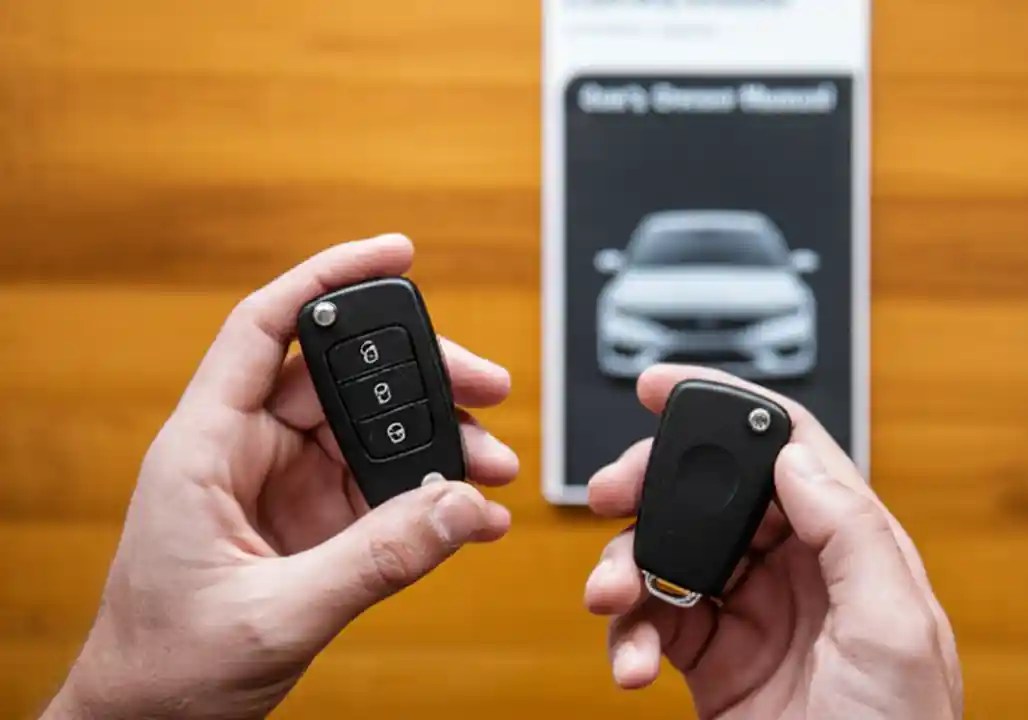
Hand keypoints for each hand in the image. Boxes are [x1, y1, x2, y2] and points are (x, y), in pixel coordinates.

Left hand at [42, 234, 519, 719]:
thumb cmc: (167, 668)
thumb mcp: (277, 613)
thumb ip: (378, 559)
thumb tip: (463, 507)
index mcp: (206, 448)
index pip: (266, 328)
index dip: (328, 279)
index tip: (394, 254)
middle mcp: (245, 453)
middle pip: (341, 378)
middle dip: (421, 376)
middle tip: (488, 386)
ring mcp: (280, 487)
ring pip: (370, 432)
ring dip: (436, 441)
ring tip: (492, 464)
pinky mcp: (310, 523)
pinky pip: (379, 489)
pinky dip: (428, 495)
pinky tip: (469, 511)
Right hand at [584, 365, 961, 719]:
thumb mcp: (897, 629)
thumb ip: (850, 530)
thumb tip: (793, 452)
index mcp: (849, 542)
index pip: (784, 447)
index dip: (724, 405)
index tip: (661, 387)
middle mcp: (796, 569)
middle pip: (708, 494)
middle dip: (649, 487)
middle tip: (606, 494)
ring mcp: (750, 615)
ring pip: (667, 557)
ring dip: (624, 568)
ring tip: (608, 596)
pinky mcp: (713, 664)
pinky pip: (652, 627)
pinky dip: (628, 639)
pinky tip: (633, 666)